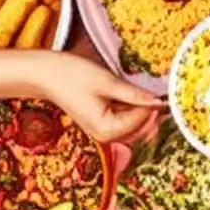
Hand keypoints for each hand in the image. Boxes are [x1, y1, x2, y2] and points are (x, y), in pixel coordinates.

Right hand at [30, 52, 160, 141]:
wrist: (45, 74)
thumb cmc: (72, 76)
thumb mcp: (108, 82)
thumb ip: (135, 95)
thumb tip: (158, 101)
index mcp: (106, 129)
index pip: (142, 121)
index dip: (154, 106)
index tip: (164, 93)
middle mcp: (104, 136)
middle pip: (140, 130)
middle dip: (151, 113)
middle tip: (160, 94)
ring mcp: (102, 130)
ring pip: (134, 127)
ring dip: (143, 112)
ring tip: (144, 93)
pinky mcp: (100, 122)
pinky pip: (124, 121)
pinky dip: (132, 111)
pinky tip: (132, 97)